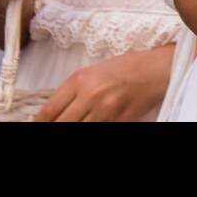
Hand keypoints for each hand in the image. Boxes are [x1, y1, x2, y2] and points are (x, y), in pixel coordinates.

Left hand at [35, 45, 175, 121]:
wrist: (157, 70)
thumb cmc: (128, 66)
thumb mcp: (95, 71)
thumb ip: (75, 90)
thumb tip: (56, 110)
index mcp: (81, 79)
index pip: (49, 110)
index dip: (40, 123)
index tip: (38, 124)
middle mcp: (90, 96)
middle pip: (61, 124)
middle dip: (55, 127)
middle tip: (55, 126)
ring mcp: (105, 111)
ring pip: (80, 130)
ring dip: (76, 127)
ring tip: (79, 121)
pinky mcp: (119, 121)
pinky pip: (100, 130)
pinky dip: (94, 128)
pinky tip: (94, 122)